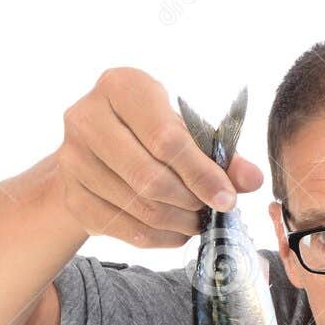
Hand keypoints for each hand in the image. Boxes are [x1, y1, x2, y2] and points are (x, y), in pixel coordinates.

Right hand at [57, 66, 264, 246]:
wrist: (96, 152)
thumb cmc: (149, 133)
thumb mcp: (184, 130)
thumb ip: (220, 153)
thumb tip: (253, 179)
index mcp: (120, 87)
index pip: (165, 138)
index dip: (201, 173)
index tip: (227, 198)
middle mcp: (86, 118)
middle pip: (150, 178)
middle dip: (189, 202)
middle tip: (210, 211)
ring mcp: (72, 159)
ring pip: (139, 208)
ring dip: (178, 223)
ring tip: (196, 220)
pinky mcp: (72, 196)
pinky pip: (126, 230)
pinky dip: (160, 238)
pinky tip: (176, 231)